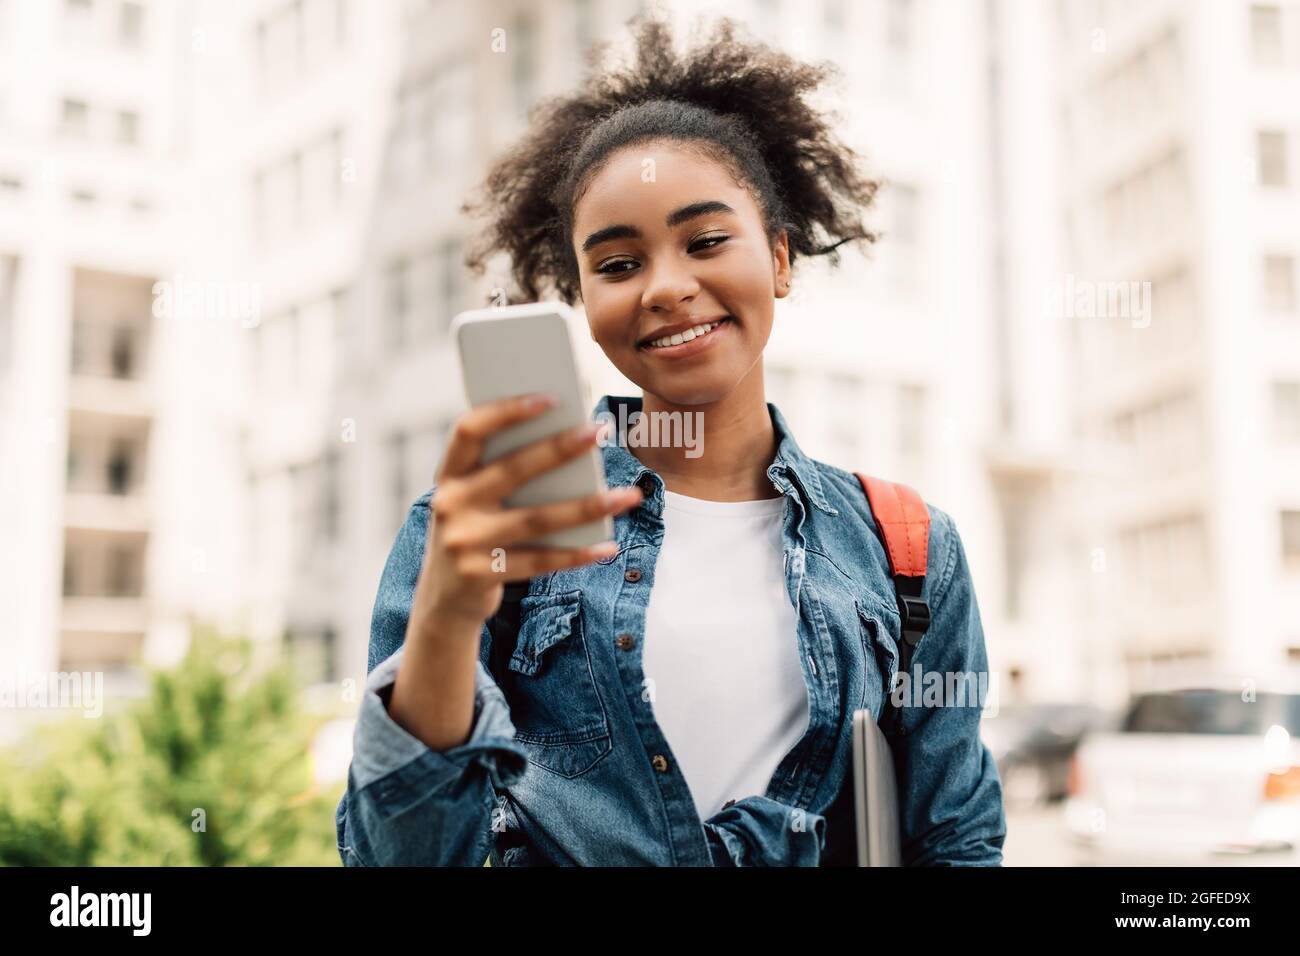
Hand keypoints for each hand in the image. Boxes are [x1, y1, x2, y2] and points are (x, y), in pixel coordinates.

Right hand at [413, 393, 642, 635]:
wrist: (445, 599)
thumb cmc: (476, 531)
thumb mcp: (477, 499)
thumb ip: (506, 474)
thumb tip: (572, 445)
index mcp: (448, 475)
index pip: (469, 430)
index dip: (506, 411)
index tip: (550, 397)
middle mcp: (450, 505)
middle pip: (512, 470)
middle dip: (560, 448)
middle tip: (600, 431)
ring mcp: (463, 543)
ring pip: (536, 519)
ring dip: (588, 506)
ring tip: (629, 495)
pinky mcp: (482, 576)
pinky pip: (541, 561)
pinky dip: (577, 554)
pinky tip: (607, 546)